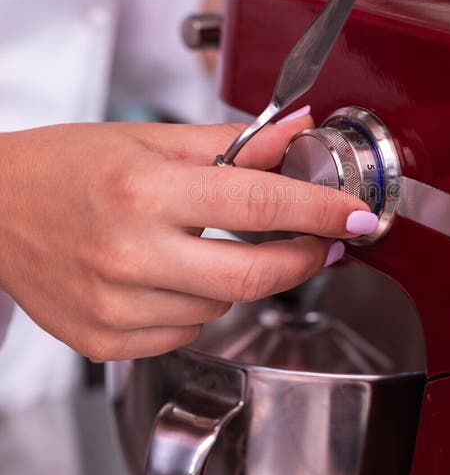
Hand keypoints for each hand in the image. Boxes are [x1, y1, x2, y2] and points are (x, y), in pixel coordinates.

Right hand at [0, 114, 375, 360]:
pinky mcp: (104, 342)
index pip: (260, 206)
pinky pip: (184, 334)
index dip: (321, 212)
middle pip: (254, 277)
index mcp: (145, 190)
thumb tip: (298, 132)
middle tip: (318, 243)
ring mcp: (115, 307)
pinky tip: (168, 277)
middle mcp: (130, 253)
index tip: (358, 217)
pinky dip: (195, 307)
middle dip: (302, 260)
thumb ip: (233, 144)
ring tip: (201, 247)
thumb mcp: (150, 139)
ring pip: (221, 309)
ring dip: (236, 282)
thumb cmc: (66, 166)